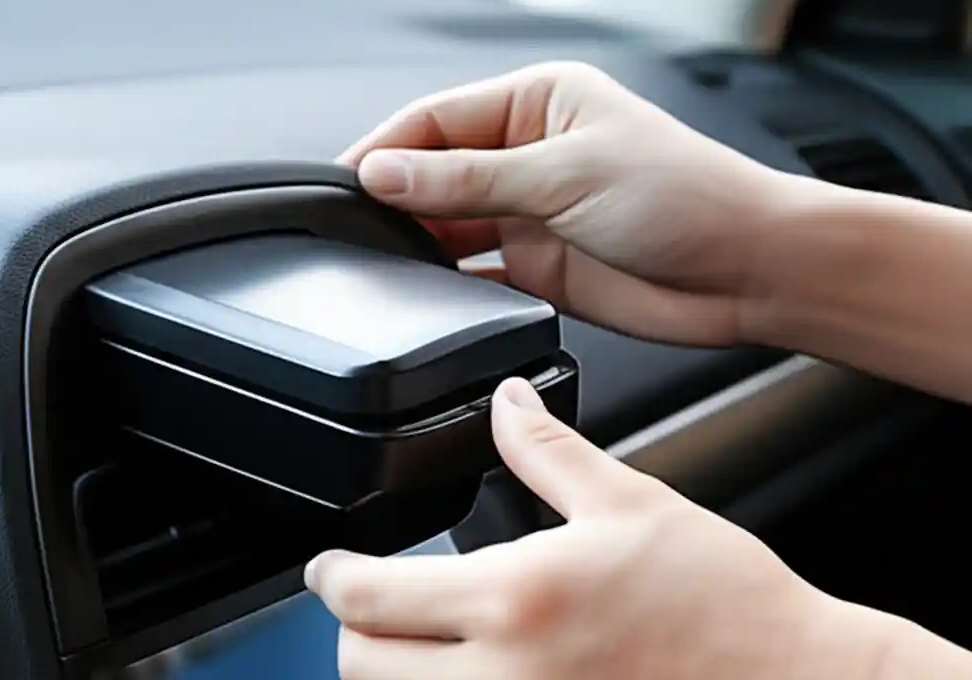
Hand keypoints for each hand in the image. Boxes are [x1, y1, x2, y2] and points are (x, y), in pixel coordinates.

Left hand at [304, 378, 885, 679]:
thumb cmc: (726, 603)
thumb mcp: (631, 503)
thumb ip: (550, 451)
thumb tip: (506, 402)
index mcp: (516, 597)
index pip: (369, 597)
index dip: (331, 577)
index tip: (329, 565)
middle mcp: (506, 675)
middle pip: (362, 668)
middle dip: (353, 631)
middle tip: (370, 603)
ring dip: (394, 674)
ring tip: (416, 642)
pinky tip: (472, 673)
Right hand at [338, 62, 795, 345]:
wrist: (750, 271)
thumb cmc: (688, 196)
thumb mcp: (565, 175)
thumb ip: (468, 179)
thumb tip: (385, 173)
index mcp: (539, 102)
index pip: (437, 117)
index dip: (386, 147)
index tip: (346, 179)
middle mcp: (530, 153)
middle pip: (435, 170)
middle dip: (397, 195)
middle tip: (357, 225)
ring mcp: (531, 212)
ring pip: (448, 222)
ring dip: (420, 241)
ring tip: (389, 258)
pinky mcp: (539, 267)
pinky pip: (472, 274)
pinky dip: (448, 283)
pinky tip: (429, 291)